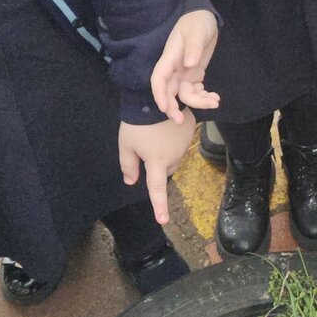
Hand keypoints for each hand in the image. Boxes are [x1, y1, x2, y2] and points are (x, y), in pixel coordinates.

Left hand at [118, 109, 196, 223]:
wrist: (154, 96)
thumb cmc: (137, 123)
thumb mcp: (126, 144)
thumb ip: (128, 165)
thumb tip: (131, 181)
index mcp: (157, 161)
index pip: (157, 189)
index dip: (159, 205)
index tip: (163, 220)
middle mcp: (174, 156)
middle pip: (166, 169)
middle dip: (158, 165)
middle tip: (145, 148)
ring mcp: (184, 144)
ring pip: (174, 156)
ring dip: (166, 152)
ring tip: (155, 133)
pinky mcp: (190, 131)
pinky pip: (181, 142)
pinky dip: (173, 139)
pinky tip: (165, 126)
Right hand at [151, 10, 219, 123]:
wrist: (205, 19)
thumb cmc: (197, 22)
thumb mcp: (197, 32)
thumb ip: (193, 47)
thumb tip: (189, 64)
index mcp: (170, 57)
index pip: (159, 78)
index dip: (159, 94)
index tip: (164, 107)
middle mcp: (174, 68)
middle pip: (168, 91)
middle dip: (172, 108)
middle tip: (181, 121)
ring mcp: (184, 73)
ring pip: (184, 94)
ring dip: (197, 102)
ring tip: (215, 102)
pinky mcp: (194, 75)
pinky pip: (195, 91)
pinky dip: (204, 97)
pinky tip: (215, 97)